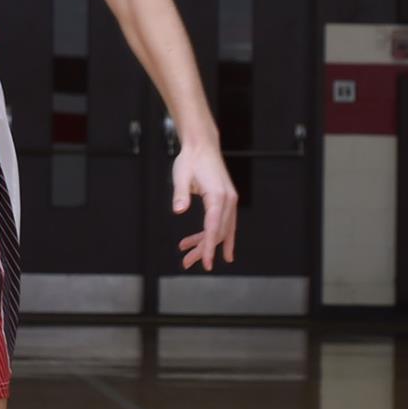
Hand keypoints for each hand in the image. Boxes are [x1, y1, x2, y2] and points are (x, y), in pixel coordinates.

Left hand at [169, 143, 239, 270]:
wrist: (202, 146)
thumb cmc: (191, 159)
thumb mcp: (181, 176)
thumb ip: (180, 194)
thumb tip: (178, 209)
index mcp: (218, 196)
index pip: (214, 228)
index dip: (209, 247)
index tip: (205, 262)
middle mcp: (228, 200)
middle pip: (218, 232)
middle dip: (204, 249)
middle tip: (187, 262)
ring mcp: (229, 200)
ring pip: (221, 230)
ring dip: (206, 244)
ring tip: (188, 255)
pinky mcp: (225, 200)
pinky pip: (223, 223)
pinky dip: (216, 236)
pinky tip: (206, 246)